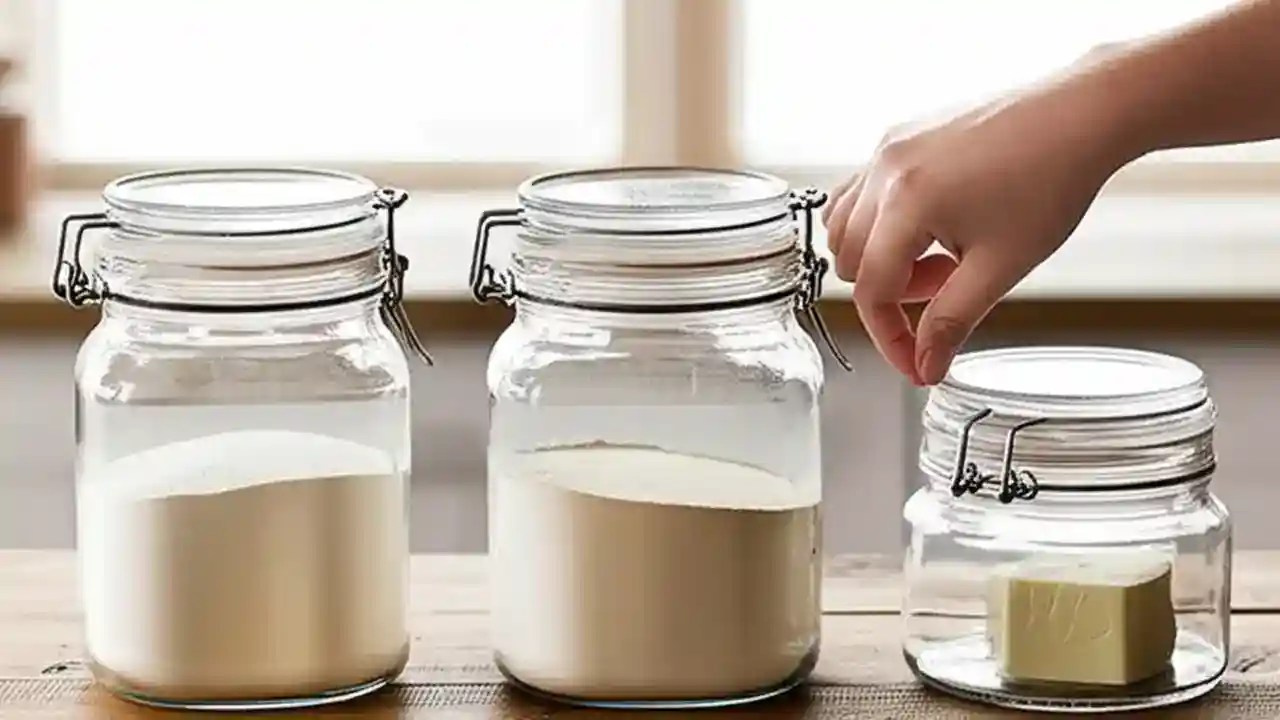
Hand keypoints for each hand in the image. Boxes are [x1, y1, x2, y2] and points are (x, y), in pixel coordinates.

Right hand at [823, 74, 1132, 384]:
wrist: (1080, 114)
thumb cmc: (1052, 179)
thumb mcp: (1001, 266)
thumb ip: (952, 322)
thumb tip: (925, 366)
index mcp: (905, 202)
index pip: (872, 292)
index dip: (892, 338)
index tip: (917, 363)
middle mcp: (884, 171)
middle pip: (852, 262)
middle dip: (895, 292)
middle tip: (950, 287)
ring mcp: (887, 149)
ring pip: (845, 228)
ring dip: (882, 258)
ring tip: (942, 256)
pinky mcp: (898, 137)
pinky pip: (859, 193)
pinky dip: (880, 224)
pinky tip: (927, 227)